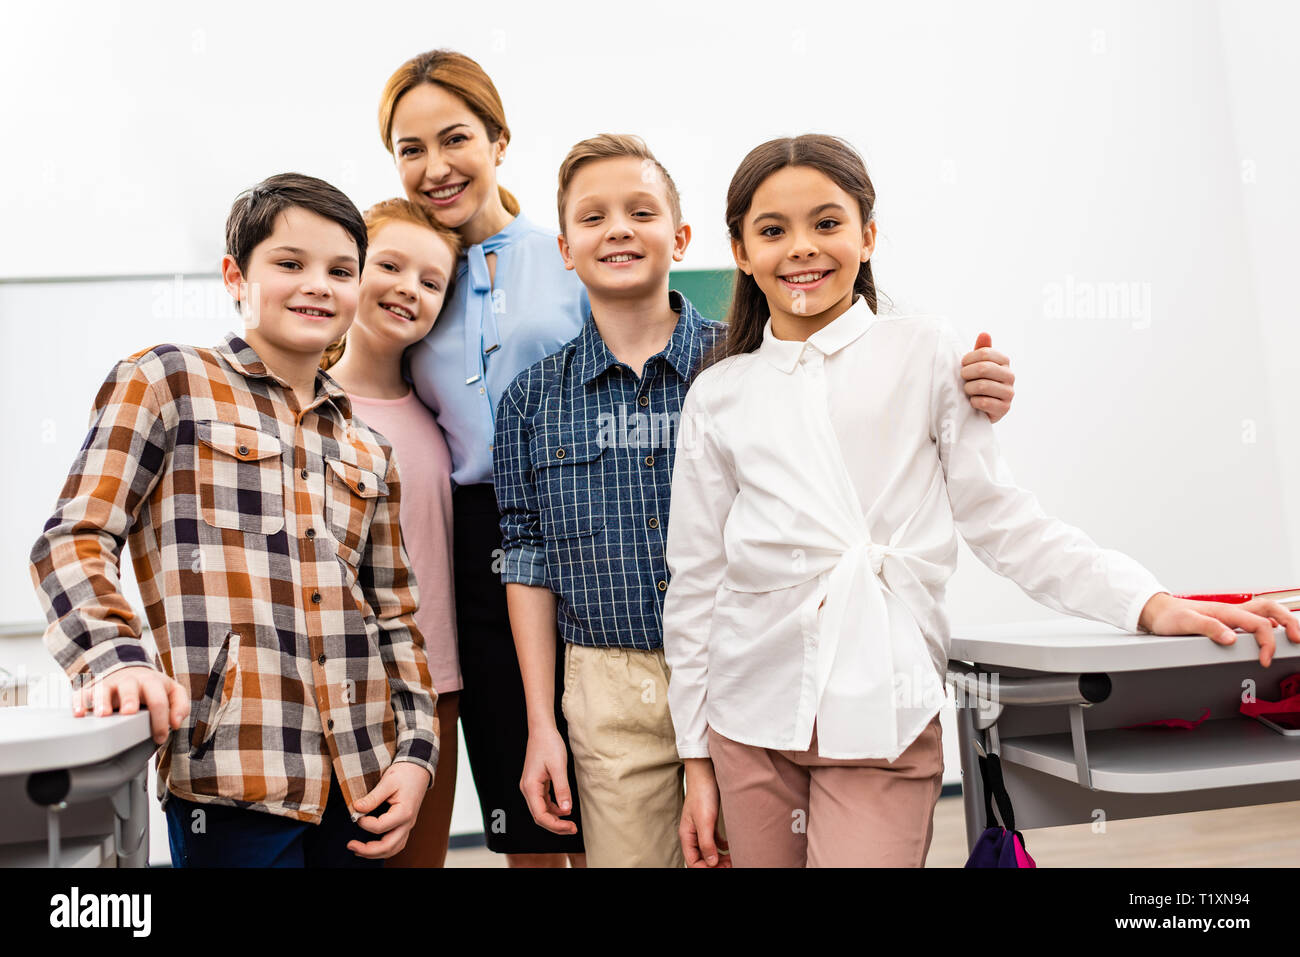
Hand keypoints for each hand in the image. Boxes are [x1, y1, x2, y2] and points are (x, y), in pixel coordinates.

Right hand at [73, 665, 189, 744]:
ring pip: (104, 688)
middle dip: (130, 699)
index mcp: (152, 682)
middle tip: (129, 712)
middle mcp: (130, 681)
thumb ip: (180, 705)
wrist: (130, 671)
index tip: (159, 737)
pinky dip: (79, 702)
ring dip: (103, 701)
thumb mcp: (172, 692)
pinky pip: (82, 693)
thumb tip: (176, 722)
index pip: (158, 700)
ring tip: (102, 714)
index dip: (161, 719)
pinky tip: (78, 713)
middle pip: (130, 688)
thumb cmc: (153, 688)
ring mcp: (109, 683)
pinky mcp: (92, 689)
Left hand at [347, 761, 430, 858]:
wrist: (419, 770)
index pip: (380, 826)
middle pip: (388, 846)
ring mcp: (407, 826)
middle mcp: (408, 823)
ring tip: (358, 850)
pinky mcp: (405, 825)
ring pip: (393, 849)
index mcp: (404, 812)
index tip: (356, 814)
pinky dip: (383, 850)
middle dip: (368, 850)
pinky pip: (396, 844)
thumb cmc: (404, 774)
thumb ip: (372, 797)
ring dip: (375, 854)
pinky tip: (371, 848)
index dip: (364, 823)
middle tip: (350, 845)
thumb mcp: (387, 782)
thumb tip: (356, 808)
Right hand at [519, 726, 576, 834]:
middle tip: (573, 829)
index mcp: (530, 787)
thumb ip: (562, 789)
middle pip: (539, 816)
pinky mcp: (536, 783)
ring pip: (541, 810)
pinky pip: (543, 802)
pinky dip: (554, 808)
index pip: (540, 815)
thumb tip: (567, 810)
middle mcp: (527, 789)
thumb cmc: (549, 745)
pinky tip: (565, 808)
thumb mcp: (558, 767)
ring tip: (570, 822)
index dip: (555, 825)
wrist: (542, 730)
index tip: (571, 827)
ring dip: (555, 818)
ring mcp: (530, 787)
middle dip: (555, 825)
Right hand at [681, 759, 730, 867]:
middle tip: (731, 865)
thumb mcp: (705, 820)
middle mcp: (693, 834)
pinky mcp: (709, 821)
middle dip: (715, 865)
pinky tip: (730, 847)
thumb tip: (711, 863)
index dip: (706, 869)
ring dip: (720, 858)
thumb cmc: (702, 794)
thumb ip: (706, 843)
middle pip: (702, 858)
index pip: (693, 862)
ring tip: (733, 859)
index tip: (722, 869)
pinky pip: (715, 841)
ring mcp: (701, 828)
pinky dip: (722, 847)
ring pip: (709, 850)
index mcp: (687, 835)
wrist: (706, 773)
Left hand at [960, 332, 1014, 422]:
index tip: (962, 364)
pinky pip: (984, 402)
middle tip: (963, 378)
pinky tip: (973, 402)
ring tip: (967, 390)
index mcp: (1004, 361)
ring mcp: (1009, 393)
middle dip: (967, 373)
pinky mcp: (1004, 408)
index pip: (984, 353)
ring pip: (982, 386)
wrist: (981, 408)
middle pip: (983, 368)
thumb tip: (984, 333)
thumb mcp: (978, 364)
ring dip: (969, 388)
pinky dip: (973, 402)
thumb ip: (982, 350)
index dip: (968, 359)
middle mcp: (1010, 376)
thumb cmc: (978, 381)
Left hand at [1138, 593, 1299, 666]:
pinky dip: (1271, 622)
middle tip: (1298, 641)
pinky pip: (1256, 617)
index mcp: (1226, 612)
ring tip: (1295, 634)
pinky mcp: (1228, 620)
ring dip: (1284, 619)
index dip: (1267, 643)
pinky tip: (1274, 630)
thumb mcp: (1185, 623)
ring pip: (1266, 611)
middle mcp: (1232, 611)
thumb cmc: (1170, 616)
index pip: (1259, 625)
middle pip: (1271, 610)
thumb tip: (1231, 638)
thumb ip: (1208, 629)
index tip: (1264, 660)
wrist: (1157, 611)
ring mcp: (1231, 615)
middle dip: (1290, 623)